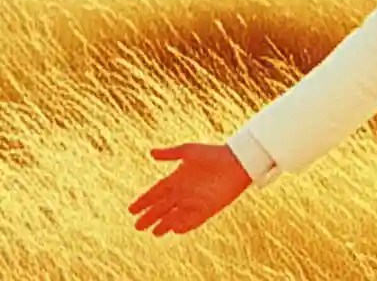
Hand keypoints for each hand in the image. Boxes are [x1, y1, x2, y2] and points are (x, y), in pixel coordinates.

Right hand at [127, 143, 251, 235]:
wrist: (238, 161)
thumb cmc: (214, 154)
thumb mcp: (189, 151)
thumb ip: (170, 154)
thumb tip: (150, 152)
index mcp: (178, 178)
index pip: (156, 192)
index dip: (144, 201)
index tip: (131, 209)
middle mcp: (184, 192)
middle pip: (163, 207)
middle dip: (150, 216)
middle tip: (137, 226)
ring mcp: (195, 201)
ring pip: (175, 216)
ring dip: (165, 224)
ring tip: (154, 232)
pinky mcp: (207, 209)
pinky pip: (192, 221)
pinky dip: (183, 226)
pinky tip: (174, 230)